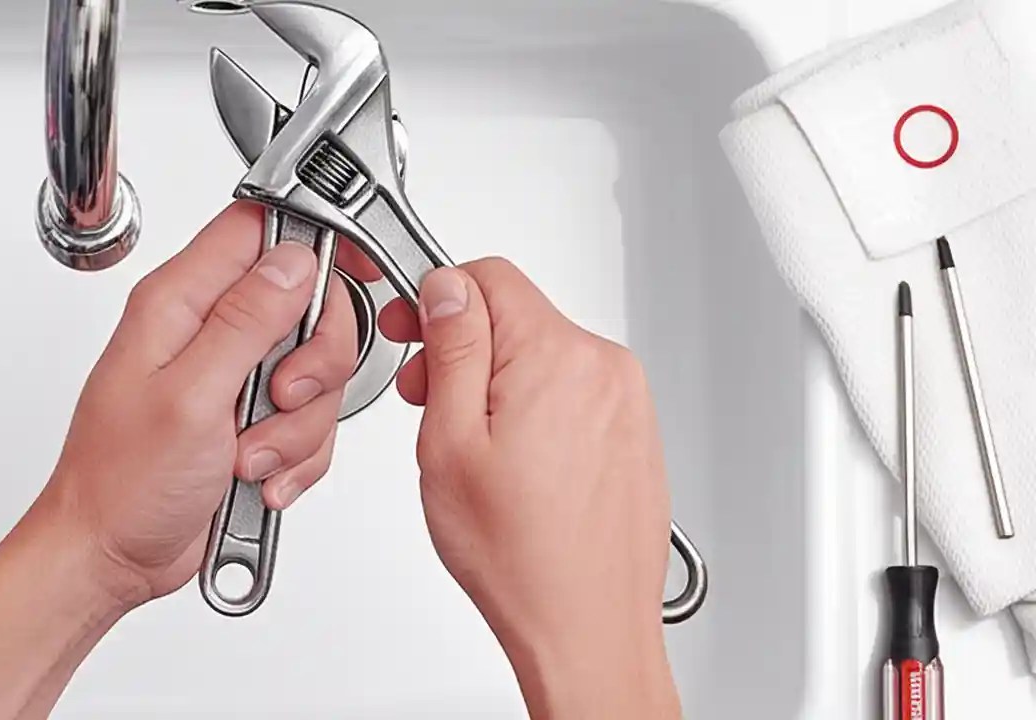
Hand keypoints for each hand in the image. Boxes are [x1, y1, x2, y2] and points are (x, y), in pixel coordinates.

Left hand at [38, 202, 358, 604]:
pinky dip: (294, 457)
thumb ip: (246, 322)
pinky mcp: (250, 420)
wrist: (110, 555)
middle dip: (314, 363)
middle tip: (280, 397)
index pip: (257, 229)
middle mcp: (206, 332)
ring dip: (298, 425)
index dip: (312, 238)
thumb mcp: (189, 397)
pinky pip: (308, 421)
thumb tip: (293, 263)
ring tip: (248, 453)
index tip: (349, 268)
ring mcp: (231, 377)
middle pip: (306, 304)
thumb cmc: (121, 484)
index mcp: (178, 304)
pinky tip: (255, 474)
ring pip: (315, 371)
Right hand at [379, 259, 680, 718]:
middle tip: (429, 400)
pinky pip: (573, 392)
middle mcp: (604, 367)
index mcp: (556, 356)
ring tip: (475, 449)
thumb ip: (452, 348)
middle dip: (462, 347)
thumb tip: (448, 288)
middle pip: (516, 316)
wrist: (587, 627)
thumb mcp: (450, 442)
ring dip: (498, 381)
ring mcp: (627, 401)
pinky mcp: (635, 431)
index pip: (488, 276)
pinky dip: (536, 409)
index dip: (436, 297)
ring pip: (542, 356)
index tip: (411, 330)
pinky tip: (515, 466)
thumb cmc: (522, 557)